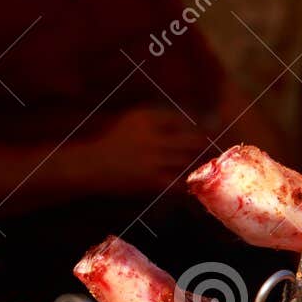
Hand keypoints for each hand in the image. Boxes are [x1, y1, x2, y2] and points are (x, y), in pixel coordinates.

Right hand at [79, 107, 211, 195]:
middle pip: (193, 140)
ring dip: (195, 165)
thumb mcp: (132, 121)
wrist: (92, 165)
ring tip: (200, 167)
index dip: (195, 128)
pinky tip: (187, 183)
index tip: (203, 133)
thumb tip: (191, 121)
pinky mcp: (152, 180)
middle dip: (203, 146)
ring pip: (188, 161)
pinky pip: (180, 182)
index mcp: (146, 118)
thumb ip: (158, 119)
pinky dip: (186, 183)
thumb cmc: (115, 143)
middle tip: (209, 151)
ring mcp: (154, 159)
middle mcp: (153, 136)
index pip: (181, 120)